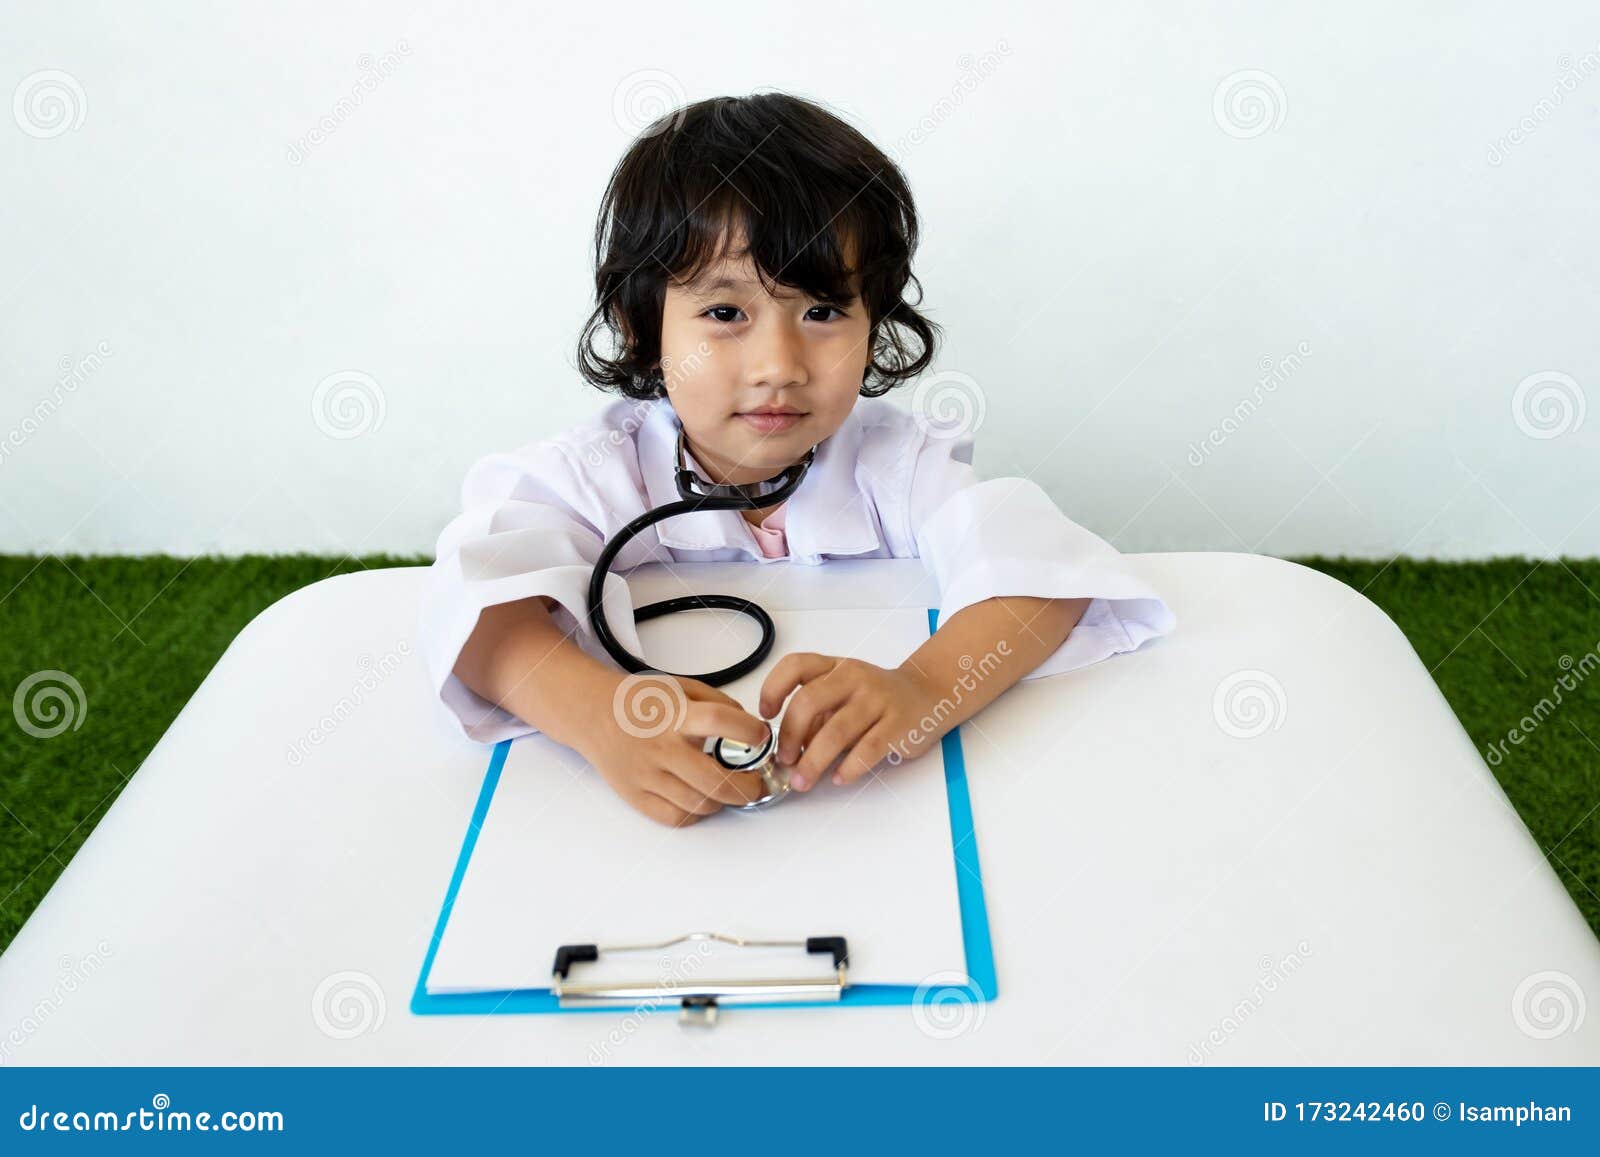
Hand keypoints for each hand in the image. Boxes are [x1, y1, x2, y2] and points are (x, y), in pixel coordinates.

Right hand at [581, 673, 772, 826]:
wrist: (591, 713)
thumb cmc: (638, 700)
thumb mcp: (679, 687)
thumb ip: (716, 701)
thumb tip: (749, 726)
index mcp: (674, 715)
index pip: (720, 721)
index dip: (749, 731)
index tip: (761, 736)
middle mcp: (661, 747)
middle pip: (714, 779)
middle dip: (748, 787)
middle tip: (757, 784)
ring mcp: (646, 775)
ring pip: (698, 803)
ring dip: (723, 801)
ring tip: (729, 791)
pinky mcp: (635, 795)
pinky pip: (675, 817)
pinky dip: (696, 813)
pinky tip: (701, 799)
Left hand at [758, 654, 938, 791]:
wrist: (927, 694)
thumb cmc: (875, 697)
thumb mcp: (843, 694)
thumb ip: (816, 714)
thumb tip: (788, 746)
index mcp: (834, 667)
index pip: (796, 665)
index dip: (774, 688)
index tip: (766, 715)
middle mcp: (854, 677)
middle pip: (809, 700)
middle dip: (790, 734)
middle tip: (784, 759)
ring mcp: (877, 699)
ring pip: (837, 731)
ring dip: (814, 760)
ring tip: (802, 780)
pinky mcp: (897, 724)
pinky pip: (868, 749)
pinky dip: (849, 767)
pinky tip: (838, 778)